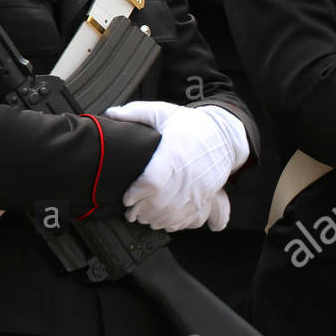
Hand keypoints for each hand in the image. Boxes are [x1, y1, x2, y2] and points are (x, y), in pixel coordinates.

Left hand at [107, 101, 249, 231]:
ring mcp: (199, 188)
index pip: (152, 181)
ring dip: (154, 220)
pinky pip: (189, 219)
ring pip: (173, 215)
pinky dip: (173, 223)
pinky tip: (163, 219)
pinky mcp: (206, 196)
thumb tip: (111, 113)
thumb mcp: (164, 111)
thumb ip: (136, 112)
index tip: (127, 197)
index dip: (136, 193)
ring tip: (143, 216)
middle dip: (141, 212)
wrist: (225, 135)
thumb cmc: (192, 124)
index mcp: (174, 153)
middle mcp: (188, 174)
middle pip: (160, 203)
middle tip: (130, 212)